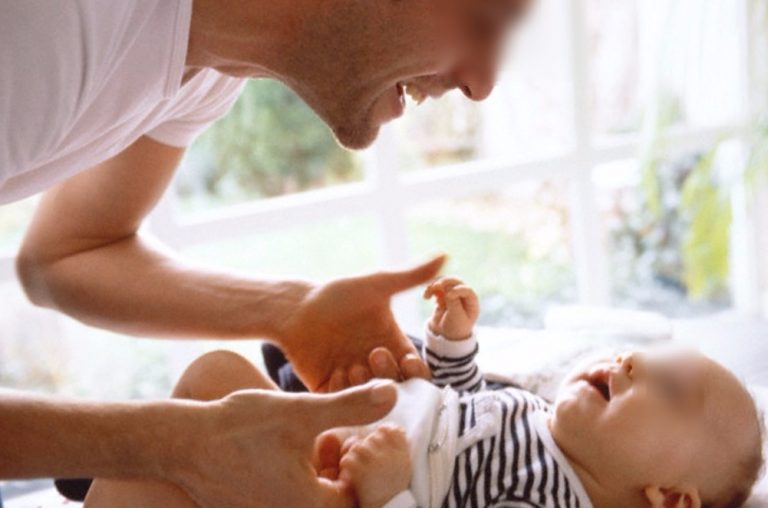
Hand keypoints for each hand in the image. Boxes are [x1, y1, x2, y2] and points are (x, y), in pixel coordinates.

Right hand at [173, 381, 397, 507]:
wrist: (182, 442)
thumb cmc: (239, 428)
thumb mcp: (302, 413)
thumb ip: (350, 406)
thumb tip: (392, 392)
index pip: (364, 496)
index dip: (375, 463)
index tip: (376, 434)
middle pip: (344, 497)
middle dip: (355, 464)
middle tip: (355, 433)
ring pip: (322, 494)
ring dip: (334, 466)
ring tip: (331, 434)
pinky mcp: (261, 507)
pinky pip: (300, 495)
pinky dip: (312, 471)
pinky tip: (309, 441)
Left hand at [278, 256, 444, 391]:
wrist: (295, 308)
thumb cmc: (336, 294)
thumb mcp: (376, 285)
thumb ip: (411, 275)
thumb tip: (445, 254)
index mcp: (393, 344)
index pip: (416, 370)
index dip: (416, 371)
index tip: (407, 358)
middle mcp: (376, 366)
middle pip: (396, 387)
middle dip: (389, 373)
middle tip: (373, 353)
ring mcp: (354, 380)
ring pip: (370, 398)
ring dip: (365, 385)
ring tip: (351, 365)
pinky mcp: (330, 390)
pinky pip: (343, 403)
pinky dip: (343, 392)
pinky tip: (334, 372)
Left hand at [339, 425, 411, 507]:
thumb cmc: (393, 490)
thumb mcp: (402, 466)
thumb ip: (395, 447)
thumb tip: (382, 428)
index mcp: (403, 453)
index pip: (391, 430)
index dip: (383, 432)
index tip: (381, 442)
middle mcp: (390, 455)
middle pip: (372, 438)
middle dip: (368, 447)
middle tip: (369, 463)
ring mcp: (375, 462)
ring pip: (357, 447)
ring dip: (355, 457)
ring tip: (359, 469)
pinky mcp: (360, 472)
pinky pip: (347, 459)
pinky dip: (346, 466)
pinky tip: (351, 475)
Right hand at [424, 277, 478, 340]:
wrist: (445, 334)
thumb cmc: (455, 328)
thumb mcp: (456, 317)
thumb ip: (453, 302)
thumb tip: (447, 288)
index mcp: (472, 302)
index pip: (467, 290)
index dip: (458, 290)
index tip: (448, 296)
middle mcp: (464, 295)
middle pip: (456, 282)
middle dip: (445, 282)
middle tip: (436, 286)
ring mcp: (453, 293)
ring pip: (444, 282)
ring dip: (435, 286)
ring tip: (427, 295)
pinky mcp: (443, 294)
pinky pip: (436, 287)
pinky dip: (430, 289)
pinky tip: (426, 297)